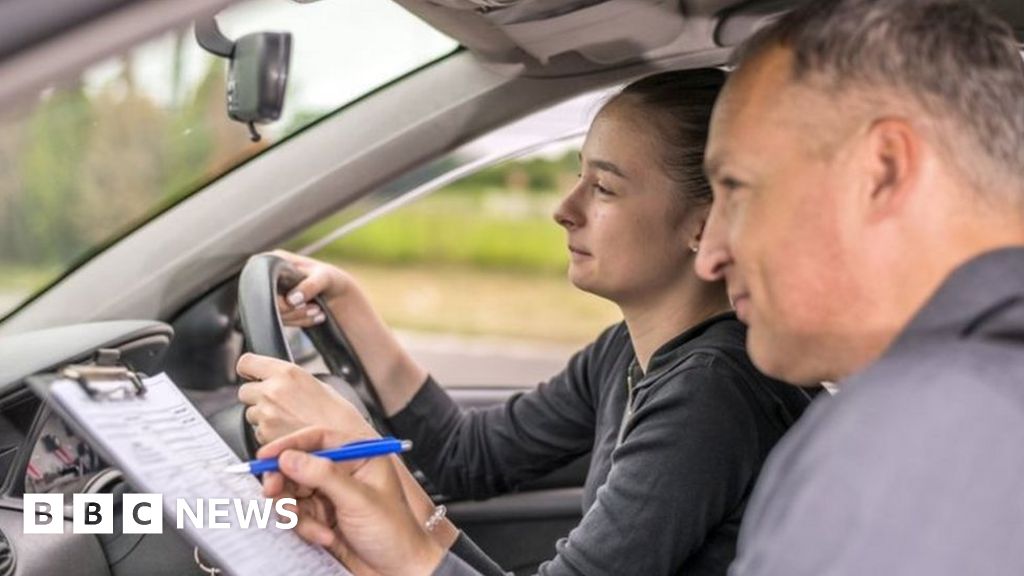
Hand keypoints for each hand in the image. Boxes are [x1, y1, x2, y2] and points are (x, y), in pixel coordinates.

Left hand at [237, 353, 375, 443]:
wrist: (346, 446)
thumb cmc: (340, 418)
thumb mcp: (320, 385)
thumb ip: (292, 381)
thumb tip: (280, 383)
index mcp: (287, 373)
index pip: (246, 362)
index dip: (249, 369)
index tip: (252, 373)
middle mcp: (272, 392)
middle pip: (245, 390)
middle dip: (257, 396)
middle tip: (276, 403)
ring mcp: (266, 415)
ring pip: (251, 413)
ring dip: (263, 417)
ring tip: (288, 421)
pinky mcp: (265, 436)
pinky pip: (258, 433)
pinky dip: (268, 434)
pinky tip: (288, 434)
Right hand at [261, 427, 444, 575]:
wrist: (399, 571)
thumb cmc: (394, 532)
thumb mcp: (358, 499)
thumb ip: (322, 475)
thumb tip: (289, 457)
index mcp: (359, 456)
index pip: (318, 439)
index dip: (290, 444)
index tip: (266, 456)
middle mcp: (343, 472)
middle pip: (298, 465)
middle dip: (284, 482)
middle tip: (273, 493)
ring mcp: (331, 495)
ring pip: (293, 493)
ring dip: (296, 512)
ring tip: (314, 528)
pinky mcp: (322, 518)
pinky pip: (297, 516)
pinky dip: (305, 528)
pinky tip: (325, 538)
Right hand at [270, 250, 354, 327]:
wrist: (341, 296)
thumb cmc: (333, 279)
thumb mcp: (325, 277)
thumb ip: (310, 285)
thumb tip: (291, 300)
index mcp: (276, 259)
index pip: (263, 278)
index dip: (276, 294)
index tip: (297, 301)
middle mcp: (271, 276)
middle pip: (266, 300)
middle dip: (292, 309)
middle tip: (315, 308)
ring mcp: (274, 293)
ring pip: (275, 313)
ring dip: (298, 316)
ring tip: (318, 310)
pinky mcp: (280, 308)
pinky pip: (283, 321)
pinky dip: (301, 321)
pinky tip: (317, 316)